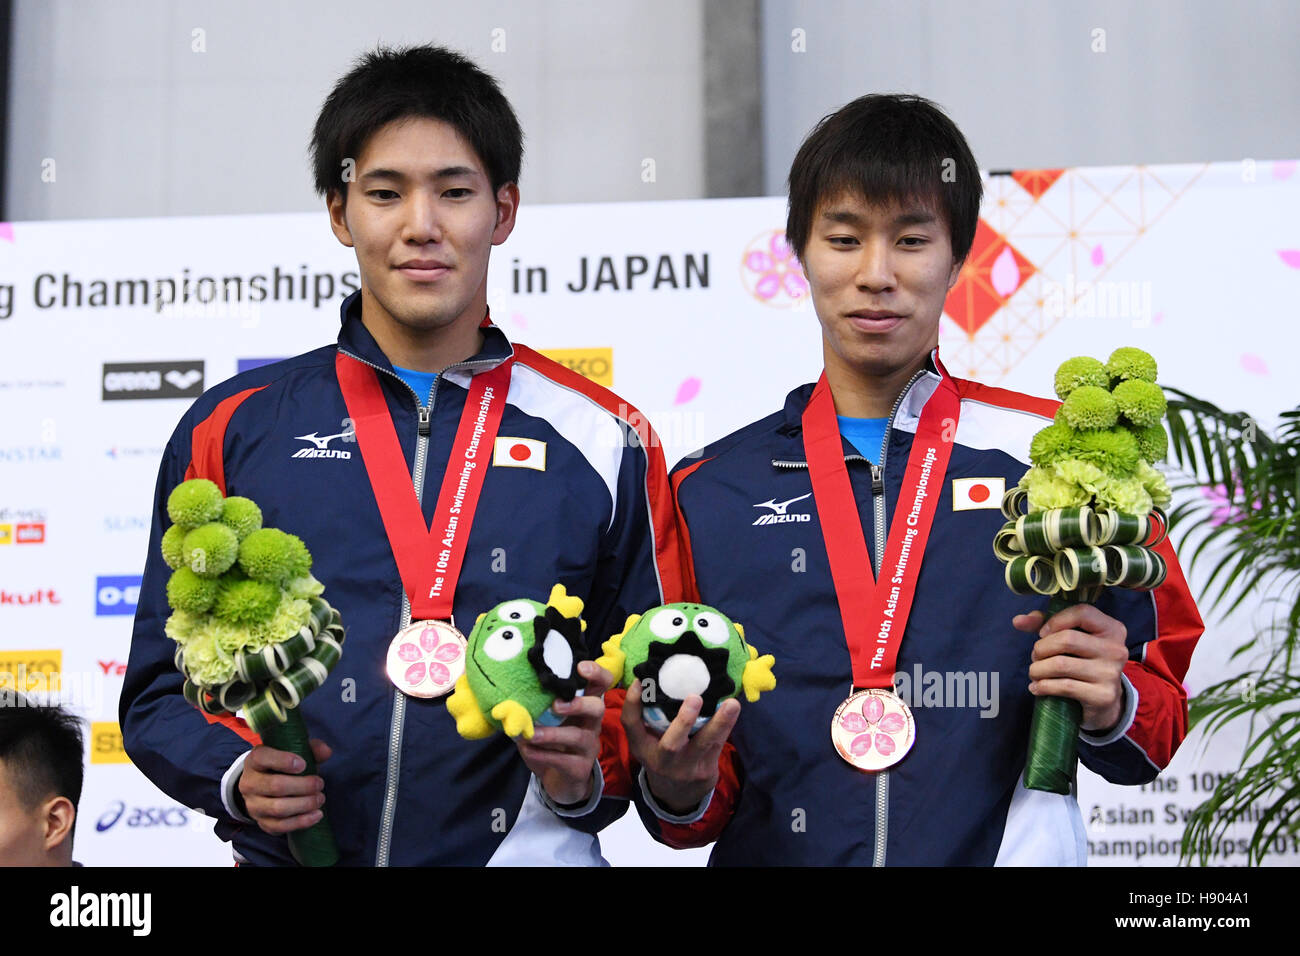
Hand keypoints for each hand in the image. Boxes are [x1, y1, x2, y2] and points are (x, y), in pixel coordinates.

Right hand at [238, 738, 330, 834]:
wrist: (265, 787)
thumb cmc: (283, 766)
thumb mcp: (294, 752)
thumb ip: (310, 749)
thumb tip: (326, 752)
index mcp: (255, 760)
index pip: (263, 758)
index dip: (283, 760)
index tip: (303, 765)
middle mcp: (249, 783)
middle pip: (275, 785)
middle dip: (303, 786)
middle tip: (320, 784)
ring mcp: (254, 805)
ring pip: (278, 808)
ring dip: (304, 804)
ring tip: (320, 798)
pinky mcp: (262, 822)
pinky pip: (280, 826)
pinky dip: (301, 821)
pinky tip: (316, 815)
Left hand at [516, 660, 615, 806]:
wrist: (559, 781)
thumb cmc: (552, 743)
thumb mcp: (544, 722)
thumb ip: (534, 708)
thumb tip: (509, 699)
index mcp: (584, 705)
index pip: (601, 683)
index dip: (596, 673)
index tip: (580, 666)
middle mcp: (592, 723)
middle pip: (598, 707)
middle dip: (578, 704)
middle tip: (555, 705)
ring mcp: (589, 746)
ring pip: (579, 736)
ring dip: (553, 734)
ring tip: (531, 735)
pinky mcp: (581, 768)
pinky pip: (565, 760)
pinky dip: (544, 754)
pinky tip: (529, 751)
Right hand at [622, 681, 738, 813]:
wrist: (676, 796)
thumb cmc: (662, 754)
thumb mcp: (649, 741)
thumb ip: (652, 716)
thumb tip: (661, 673)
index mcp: (641, 746)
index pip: (630, 725)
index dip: (632, 703)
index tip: (639, 682)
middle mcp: (661, 759)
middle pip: (670, 743)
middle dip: (683, 721)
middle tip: (695, 697)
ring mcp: (685, 768)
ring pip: (703, 744)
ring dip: (719, 723)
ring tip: (731, 704)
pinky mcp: (705, 772)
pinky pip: (717, 746)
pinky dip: (727, 726)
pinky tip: (733, 709)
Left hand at [1013, 604, 1129, 731]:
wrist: (1103, 701)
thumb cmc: (1082, 662)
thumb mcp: (1069, 639)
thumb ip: (1044, 624)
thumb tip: (1018, 620)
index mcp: (1112, 629)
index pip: (1082, 612)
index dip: (1055, 621)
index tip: (1043, 634)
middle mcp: (1116, 649)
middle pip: (1067, 639)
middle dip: (1041, 648)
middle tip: (1035, 657)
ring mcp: (1111, 674)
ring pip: (1061, 664)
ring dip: (1038, 669)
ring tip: (1035, 672)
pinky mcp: (1103, 695)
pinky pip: (1064, 686)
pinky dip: (1043, 686)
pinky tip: (1037, 687)